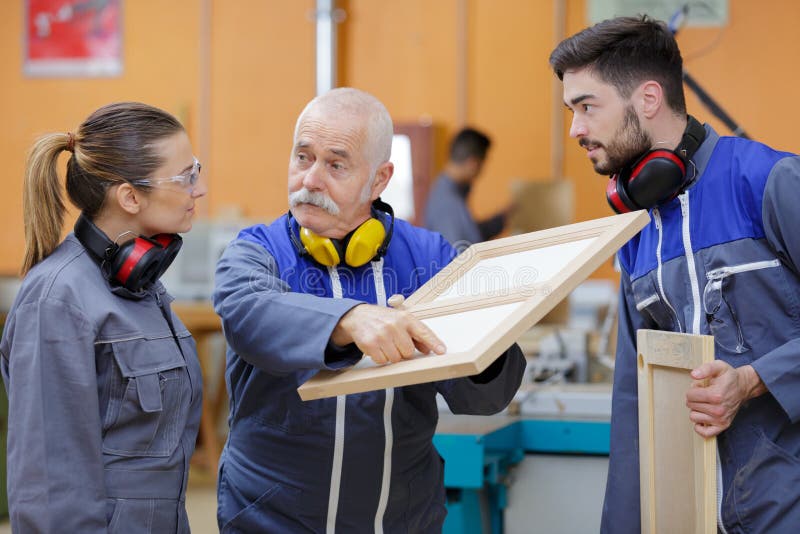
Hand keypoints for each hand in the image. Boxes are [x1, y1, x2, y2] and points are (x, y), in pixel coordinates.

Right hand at [330, 304, 445, 364]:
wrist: (357, 316)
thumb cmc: (382, 319)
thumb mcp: (400, 321)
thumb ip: (416, 335)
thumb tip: (428, 349)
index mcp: (405, 318)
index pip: (423, 332)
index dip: (434, 343)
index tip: (441, 351)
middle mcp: (394, 325)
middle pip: (408, 352)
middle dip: (403, 351)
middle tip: (395, 343)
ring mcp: (381, 334)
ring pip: (396, 359)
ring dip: (391, 355)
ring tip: (385, 344)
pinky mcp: (370, 344)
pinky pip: (382, 361)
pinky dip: (380, 358)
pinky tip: (377, 348)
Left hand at [686, 361, 766, 437]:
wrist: (742, 387)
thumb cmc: (729, 377)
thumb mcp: (718, 366)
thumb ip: (705, 369)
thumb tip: (693, 375)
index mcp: (716, 395)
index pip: (689, 395)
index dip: (693, 389)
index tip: (701, 386)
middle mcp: (718, 410)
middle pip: (690, 405)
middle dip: (694, 398)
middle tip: (704, 394)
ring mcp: (721, 419)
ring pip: (694, 417)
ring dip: (697, 409)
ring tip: (706, 402)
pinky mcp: (723, 426)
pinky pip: (705, 433)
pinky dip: (700, 427)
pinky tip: (703, 417)